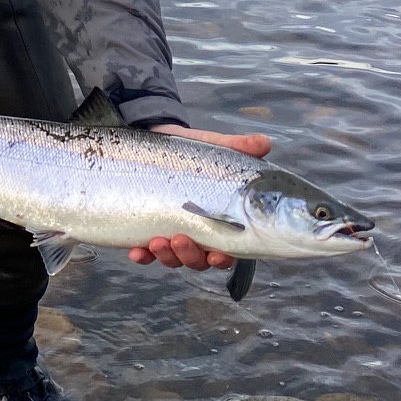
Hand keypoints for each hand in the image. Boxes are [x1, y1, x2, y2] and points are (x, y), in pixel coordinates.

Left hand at [126, 123, 272, 269]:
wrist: (157, 140)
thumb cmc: (194, 152)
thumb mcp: (216, 147)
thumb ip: (240, 147)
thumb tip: (264, 143)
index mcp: (220, 222)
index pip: (226, 250)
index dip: (223, 258)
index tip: (217, 254)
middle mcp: (197, 234)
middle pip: (198, 260)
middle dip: (189, 256)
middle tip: (180, 240)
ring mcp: (171, 234)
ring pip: (172, 258)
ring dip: (167, 256)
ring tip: (157, 242)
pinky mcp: (147, 229)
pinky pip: (145, 251)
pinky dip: (142, 255)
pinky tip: (136, 252)